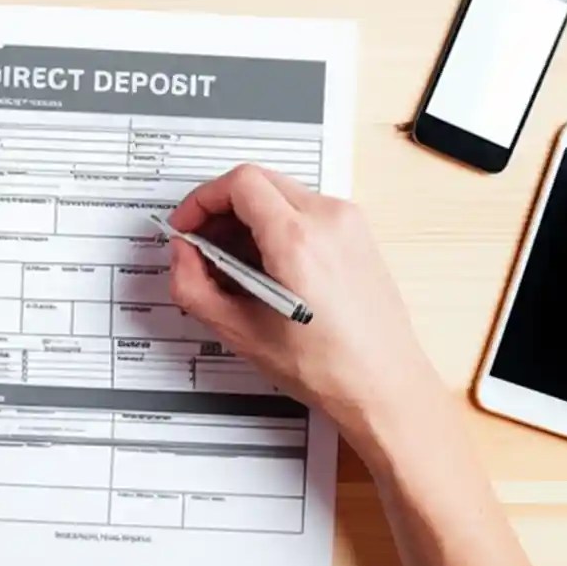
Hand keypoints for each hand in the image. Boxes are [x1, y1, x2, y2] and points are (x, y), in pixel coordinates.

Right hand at [168, 165, 445, 450]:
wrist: (384, 384)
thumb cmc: (329, 367)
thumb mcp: (242, 333)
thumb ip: (193, 287)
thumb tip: (181, 255)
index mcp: (297, 241)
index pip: (239, 183)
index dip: (201, 199)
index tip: (188, 225)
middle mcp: (328, 220)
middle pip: (258, 181)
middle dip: (221, 208)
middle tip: (203, 244)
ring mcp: (349, 223)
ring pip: (281, 193)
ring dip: (248, 217)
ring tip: (234, 264)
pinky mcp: (358, 233)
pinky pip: (305, 210)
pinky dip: (276, 225)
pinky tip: (266, 267)